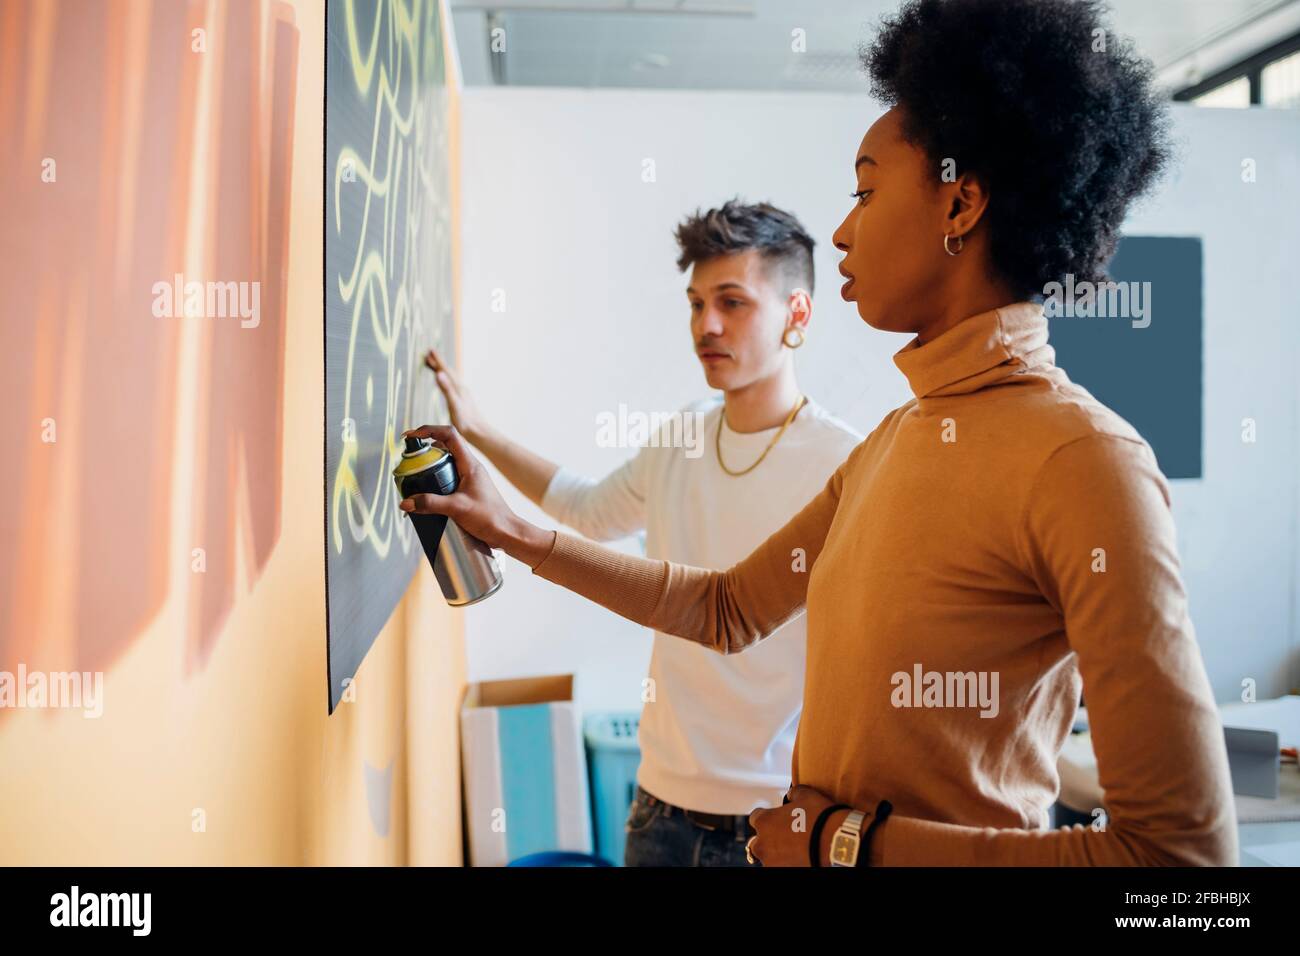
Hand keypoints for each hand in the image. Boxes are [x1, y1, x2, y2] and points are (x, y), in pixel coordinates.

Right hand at [398, 424, 553, 566]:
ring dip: (430, 463)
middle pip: (445, 446)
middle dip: (425, 448)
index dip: (429, 430)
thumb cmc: (489, 517)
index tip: (412, 435)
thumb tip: (405, 503)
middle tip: (409, 458)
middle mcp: (470, 467)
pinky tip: (427, 491)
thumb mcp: (457, 508)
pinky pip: (448, 476)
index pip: (449, 435)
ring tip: (414, 473)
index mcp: (470, 464)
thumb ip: (430, 504)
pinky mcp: (467, 489)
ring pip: (446, 462)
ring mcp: (469, 478)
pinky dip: (435, 478)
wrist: (506, 532)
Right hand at [425, 347, 487, 442]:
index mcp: (457, 388)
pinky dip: (447, 379)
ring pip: (451, 377)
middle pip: (448, 372)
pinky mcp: (463, 400)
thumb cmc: (465, 421)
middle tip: (429, 354)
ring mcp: (463, 393)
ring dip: (443, 370)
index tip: (429, 351)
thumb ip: (447, 389)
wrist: (478, 432)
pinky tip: (447, 383)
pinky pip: (453, 384)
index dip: (437, 361)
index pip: (445, 371)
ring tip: (435, 366)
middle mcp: (461, 388)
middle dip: (438, 362)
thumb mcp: (453, 404)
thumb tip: (439, 373)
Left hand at [747, 785, 848, 866]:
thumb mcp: (805, 795)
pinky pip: (782, 865)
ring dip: (777, 852)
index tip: (776, 816)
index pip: (756, 817)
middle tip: (784, 834)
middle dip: (767, 838)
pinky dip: (788, 861)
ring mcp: (773, 862)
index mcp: (764, 822)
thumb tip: (791, 796)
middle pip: (757, 842)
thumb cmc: (820, 817)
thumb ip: (792, 794)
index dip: (767, 815)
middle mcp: (763, 844)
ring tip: (795, 847)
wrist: (837, 842)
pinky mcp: (784, 872)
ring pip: (769, 857)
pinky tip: (801, 855)